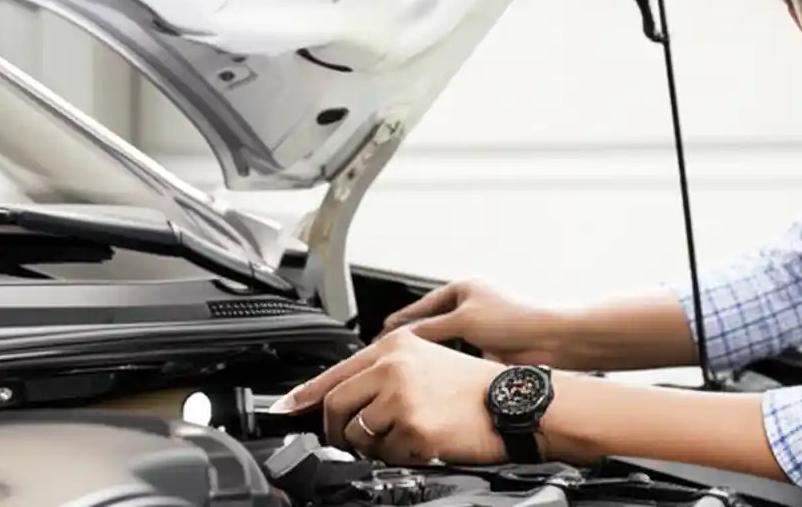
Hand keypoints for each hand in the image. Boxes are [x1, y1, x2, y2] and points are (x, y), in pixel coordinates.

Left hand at [269, 329, 505, 464]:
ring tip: (406, 436)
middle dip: (338, 430)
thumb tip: (345, 399)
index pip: (335, 372)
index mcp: (396, 346)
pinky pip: (383, 455)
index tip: (285, 409)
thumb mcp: (428, 363)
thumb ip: (386, 374)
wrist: (516, 404)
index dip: (303, 396)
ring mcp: (402, 396)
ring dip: (373, 445)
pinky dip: (399, 456)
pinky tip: (424, 442)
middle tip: (355, 440)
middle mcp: (393, 366)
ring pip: (355, 434)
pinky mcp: (413, 426)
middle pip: (334, 405)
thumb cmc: (478, 388)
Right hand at [380, 279, 565, 365]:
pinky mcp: (483, 350)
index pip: (419, 307)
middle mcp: (467, 307)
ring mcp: (475, 329)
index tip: (378, 340)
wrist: (550, 341)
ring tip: (406, 369)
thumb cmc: (516, 320)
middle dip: (410, 342)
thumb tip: (401, 337)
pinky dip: (443, 366)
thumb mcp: (464, 320)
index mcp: (461, 289)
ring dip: (428, 356)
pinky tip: (432, 377)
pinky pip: (455, 359)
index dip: (397, 325)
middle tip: (387, 358)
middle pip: (428, 327)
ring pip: (440, 345)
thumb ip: (430, 328)